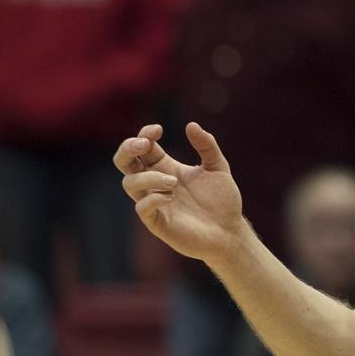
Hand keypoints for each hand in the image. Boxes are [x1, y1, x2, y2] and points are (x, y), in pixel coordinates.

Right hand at [114, 122, 246, 265]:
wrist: (230, 231)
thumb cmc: (222, 200)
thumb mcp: (218, 167)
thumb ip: (207, 146)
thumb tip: (190, 125)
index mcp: (165, 167)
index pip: (142, 147)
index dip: (143, 134)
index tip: (158, 130)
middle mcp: (155, 183)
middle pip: (124, 162)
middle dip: (127, 149)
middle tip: (144, 144)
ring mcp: (154, 203)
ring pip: (129, 184)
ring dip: (148, 177)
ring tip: (174, 182)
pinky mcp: (158, 222)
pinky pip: (141, 208)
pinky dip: (153, 198)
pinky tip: (171, 196)